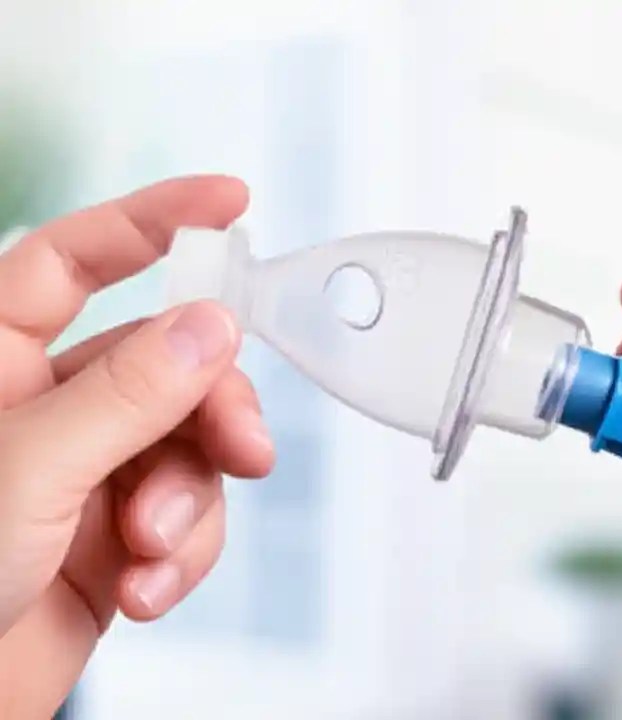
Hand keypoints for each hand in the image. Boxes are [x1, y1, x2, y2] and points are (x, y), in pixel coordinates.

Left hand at [0, 177, 274, 717]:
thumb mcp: (27, 472)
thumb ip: (126, 396)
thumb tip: (208, 326)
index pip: (73, 262)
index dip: (150, 221)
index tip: (230, 201)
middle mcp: (43, 412)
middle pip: (166, 364)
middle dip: (212, 408)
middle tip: (241, 446)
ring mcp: (84, 479)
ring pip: (188, 449)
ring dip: (190, 501)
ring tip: (154, 548)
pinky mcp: (114, 545)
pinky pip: (187, 521)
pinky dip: (183, 556)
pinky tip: (145, 589)